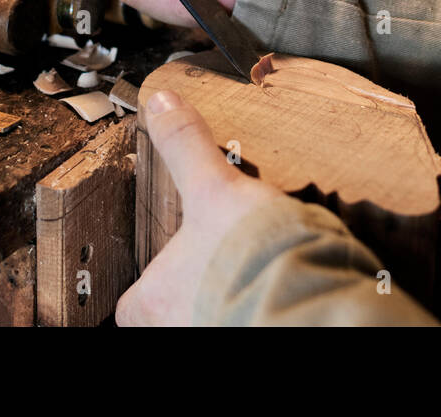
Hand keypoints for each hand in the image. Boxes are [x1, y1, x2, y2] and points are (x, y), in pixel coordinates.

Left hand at [115, 89, 281, 325]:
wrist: (308, 302)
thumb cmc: (252, 257)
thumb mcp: (215, 188)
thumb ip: (187, 147)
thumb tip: (164, 105)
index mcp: (156, 300)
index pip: (132, 305)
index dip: (151, 284)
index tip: (169, 266)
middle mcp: (178, 330)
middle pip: (173, 316)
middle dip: (196, 292)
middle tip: (219, 268)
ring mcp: (213, 336)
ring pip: (209, 321)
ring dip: (228, 304)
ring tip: (255, 278)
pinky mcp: (259, 336)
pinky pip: (249, 324)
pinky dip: (262, 312)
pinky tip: (283, 292)